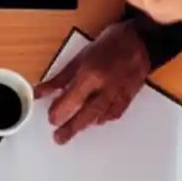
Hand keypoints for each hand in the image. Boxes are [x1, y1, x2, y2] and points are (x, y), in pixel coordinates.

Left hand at [34, 21, 151, 144]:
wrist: (141, 41)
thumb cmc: (110, 45)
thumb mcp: (79, 59)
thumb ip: (59, 80)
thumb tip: (39, 93)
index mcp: (91, 76)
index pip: (71, 101)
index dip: (59, 112)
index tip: (51, 119)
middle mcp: (105, 88)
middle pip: (85, 115)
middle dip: (71, 129)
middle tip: (59, 139)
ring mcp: (118, 95)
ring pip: (100, 118)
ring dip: (85, 125)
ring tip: (74, 130)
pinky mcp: (128, 99)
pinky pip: (113, 115)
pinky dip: (102, 119)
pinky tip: (94, 121)